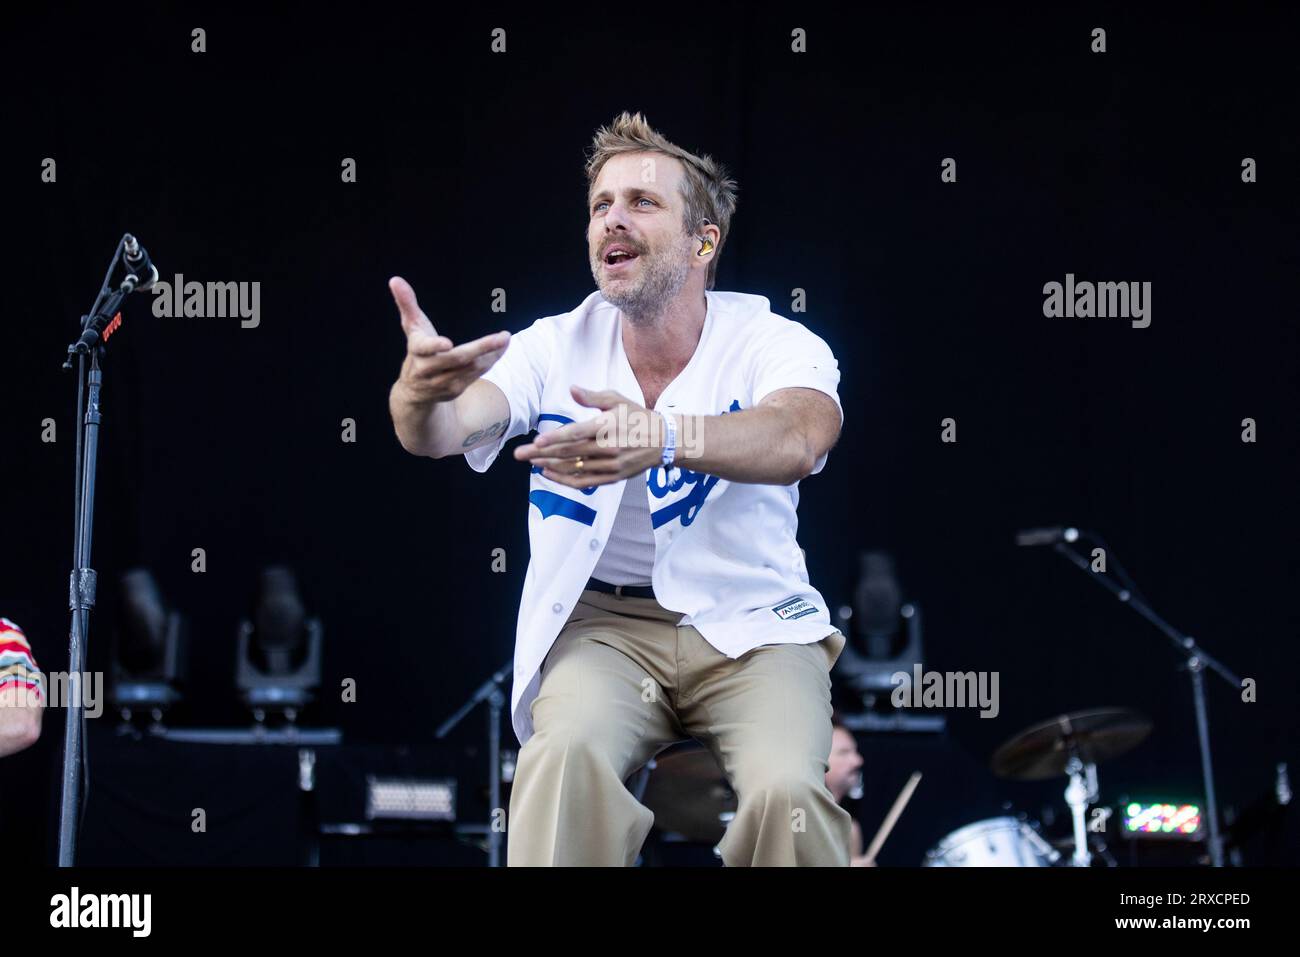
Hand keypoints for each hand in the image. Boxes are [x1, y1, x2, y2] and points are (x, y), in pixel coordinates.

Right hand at [390, 276, 509, 403]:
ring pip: (472, 367)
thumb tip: (395, 279)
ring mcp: (442, 383)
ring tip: (505, 339)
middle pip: (457, 359)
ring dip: (491, 353)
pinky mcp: (455, 390)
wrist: (414, 391)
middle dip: (482, 348)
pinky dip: (490, 361)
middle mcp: (428, 369)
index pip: (424, 348)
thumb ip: (406, 303)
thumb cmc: (416, 350)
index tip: (448, 343)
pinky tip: (499, 350)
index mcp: (416, 350)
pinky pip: (476, 375)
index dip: (435, 346)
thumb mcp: (411, 327)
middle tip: (502, 337)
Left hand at [513, 385, 664, 487]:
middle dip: (541, 454)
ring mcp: (609, 466)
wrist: (663, 441)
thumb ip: (593, 397)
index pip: (576, 434)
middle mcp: (607, 448)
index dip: (555, 438)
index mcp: (607, 427)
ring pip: (573, 469)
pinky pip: (583, 482)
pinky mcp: (612, 478)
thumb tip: (572, 389)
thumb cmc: (637, 416)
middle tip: (519, 454)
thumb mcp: (618, 400)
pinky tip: (549, 473)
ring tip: (530, 462)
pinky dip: (564, 480)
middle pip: (569, 453)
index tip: (537, 441)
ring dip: (549, 466)